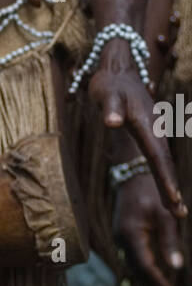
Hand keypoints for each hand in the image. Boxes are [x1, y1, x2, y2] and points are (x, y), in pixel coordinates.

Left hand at [87, 58, 186, 219]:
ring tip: (177, 209)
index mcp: (148, 125)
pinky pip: (159, 158)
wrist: (117, 71)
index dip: (165, 179)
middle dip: (172, 189)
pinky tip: (167, 188)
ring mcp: (154, 132)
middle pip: (165, 164)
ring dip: (170, 185)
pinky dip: (164, 174)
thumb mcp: (106, 93)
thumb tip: (112, 122)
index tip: (172, 198)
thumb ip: (110, 108)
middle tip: (179, 214)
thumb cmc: (109, 84)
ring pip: (164, 162)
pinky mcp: (150, 134)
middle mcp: (156, 130)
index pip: (157, 157)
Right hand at [113, 172, 183, 285]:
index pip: (146, 267)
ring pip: (134, 266)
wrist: (132, 172)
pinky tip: (155, 276)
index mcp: (131, 235)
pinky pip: (132, 258)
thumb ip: (170, 241)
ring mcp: (119, 238)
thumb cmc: (152, 191)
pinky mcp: (122, 235)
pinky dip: (144, 270)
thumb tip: (177, 267)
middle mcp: (121, 239)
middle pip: (138, 271)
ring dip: (149, 281)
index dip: (159, 284)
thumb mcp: (166, 215)